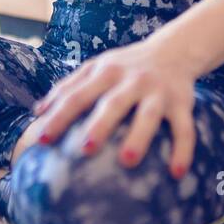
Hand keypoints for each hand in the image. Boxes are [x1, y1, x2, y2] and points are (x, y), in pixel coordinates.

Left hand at [28, 41, 200, 179]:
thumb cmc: (126, 66)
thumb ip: (68, 87)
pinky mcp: (182, 103)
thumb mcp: (96, 68)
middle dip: (100, 125)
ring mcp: (158, 91)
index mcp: (106, 71)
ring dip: (139, 136)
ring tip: (128, 160)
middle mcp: (132, 79)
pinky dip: (183, 150)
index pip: (78, 94)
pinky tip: (176, 173)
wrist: (174, 51)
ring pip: (149, 114)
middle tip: (85, 149)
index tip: (42, 139)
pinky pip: (184, 128)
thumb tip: (38, 112)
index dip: (59, 115)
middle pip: (114, 102)